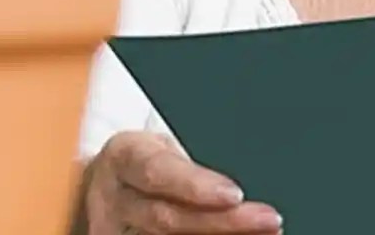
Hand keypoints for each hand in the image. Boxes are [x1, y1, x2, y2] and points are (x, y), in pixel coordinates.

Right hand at [82, 131, 282, 234]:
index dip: (196, 186)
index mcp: (126, 156)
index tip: (235, 194)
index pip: (159, 172)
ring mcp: (115, 230)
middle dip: (223, 222)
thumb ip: (194, 162)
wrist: (105, 185)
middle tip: (268, 220)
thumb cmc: (148, 161)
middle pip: (167, 217)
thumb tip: (243, 184)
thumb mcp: (164, 147)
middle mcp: (115, 198)